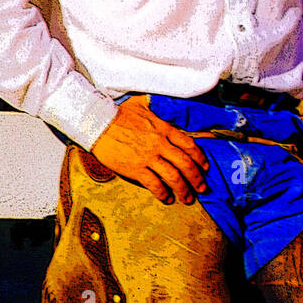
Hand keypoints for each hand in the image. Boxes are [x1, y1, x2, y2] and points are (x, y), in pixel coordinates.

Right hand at [90, 94, 209, 204]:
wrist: (97, 123)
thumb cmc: (118, 114)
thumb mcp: (142, 104)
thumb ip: (157, 108)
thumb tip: (165, 106)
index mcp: (164, 129)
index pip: (189, 145)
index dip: (200, 158)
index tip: (205, 167)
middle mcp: (160, 144)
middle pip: (185, 164)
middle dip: (197, 178)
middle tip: (202, 188)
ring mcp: (148, 158)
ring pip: (173, 177)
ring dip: (183, 190)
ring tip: (188, 198)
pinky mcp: (135, 169)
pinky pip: (154, 184)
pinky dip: (163, 193)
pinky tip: (167, 198)